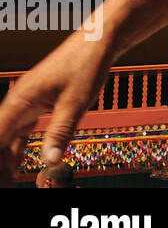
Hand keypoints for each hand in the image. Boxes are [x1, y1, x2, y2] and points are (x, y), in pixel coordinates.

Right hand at [0, 30, 115, 184]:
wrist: (98, 41)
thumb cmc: (87, 64)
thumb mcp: (76, 102)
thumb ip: (61, 132)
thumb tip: (50, 161)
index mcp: (20, 101)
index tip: (1, 180)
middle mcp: (17, 102)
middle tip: (7, 186)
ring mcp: (26, 102)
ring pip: (6, 138)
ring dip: (5, 160)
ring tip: (8, 183)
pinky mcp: (37, 103)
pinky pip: (20, 131)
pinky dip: (17, 149)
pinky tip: (16, 166)